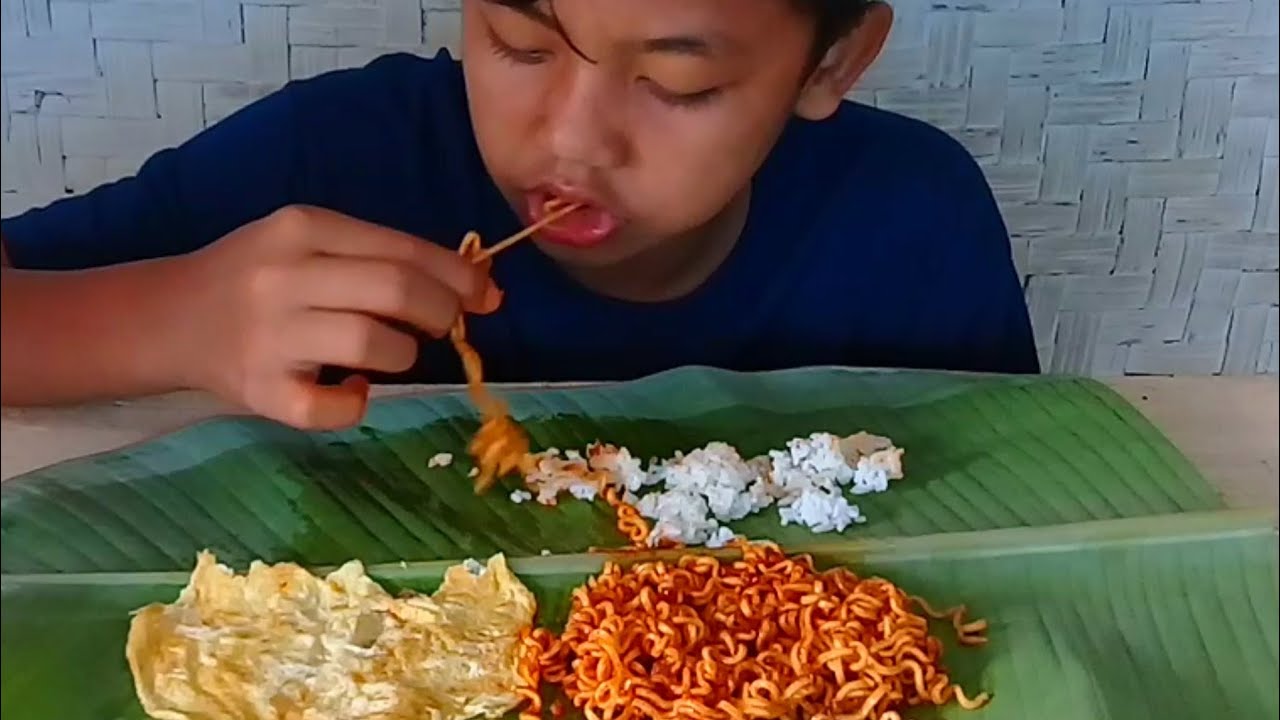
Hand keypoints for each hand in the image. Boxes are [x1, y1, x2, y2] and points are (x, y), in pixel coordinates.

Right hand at [177, 205, 498, 429]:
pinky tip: (349, 390)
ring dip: (403, 354)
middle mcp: (285, 276)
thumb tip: (474, 283)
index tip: (488, 295)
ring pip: (372, 344)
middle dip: (443, 312)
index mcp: (304, 229)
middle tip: (447, 327)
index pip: (402, 249)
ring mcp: (270, 336)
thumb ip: (379, 255)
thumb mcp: (309, 243)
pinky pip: (330, 408)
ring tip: (391, 353)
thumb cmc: (259, 277)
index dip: (459, 276)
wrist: (171, 318)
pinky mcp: (259, 391)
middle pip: (395, 290)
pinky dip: (355, 404)